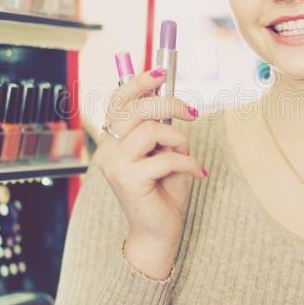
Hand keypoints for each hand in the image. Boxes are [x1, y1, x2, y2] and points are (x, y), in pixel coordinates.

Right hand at [94, 68, 205, 278]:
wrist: (159, 232)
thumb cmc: (164, 190)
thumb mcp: (165, 151)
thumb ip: (162, 128)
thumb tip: (172, 102)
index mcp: (113, 139)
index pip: (117, 100)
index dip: (138, 82)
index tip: (161, 73)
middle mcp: (107, 150)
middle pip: (133, 108)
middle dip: (167, 103)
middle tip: (191, 111)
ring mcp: (114, 165)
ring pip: (149, 129)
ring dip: (177, 138)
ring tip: (187, 153)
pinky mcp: (127, 181)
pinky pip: (165, 158)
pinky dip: (187, 161)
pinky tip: (196, 172)